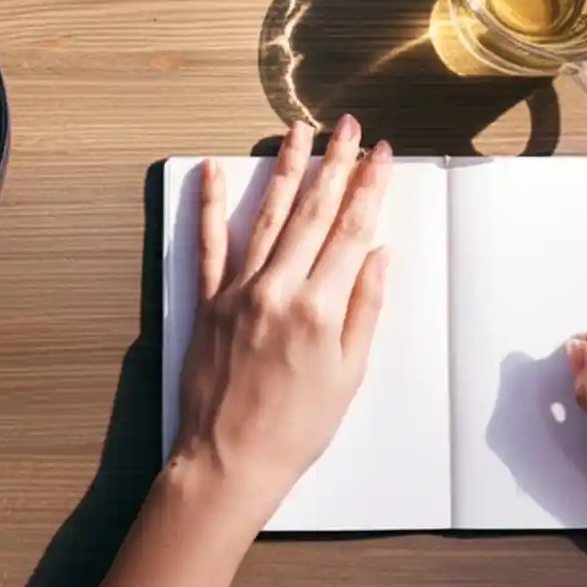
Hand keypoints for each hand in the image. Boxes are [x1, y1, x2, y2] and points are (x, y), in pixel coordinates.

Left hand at [105, 116, 392, 586]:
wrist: (229, 460)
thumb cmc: (296, 428)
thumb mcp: (348, 374)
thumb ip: (364, 309)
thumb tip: (378, 254)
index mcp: (319, 308)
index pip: (351, 230)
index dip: (368, 187)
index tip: (378, 153)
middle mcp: (278, 288)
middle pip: (312, 213)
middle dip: (333, 164)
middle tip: (346, 126)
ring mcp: (238, 290)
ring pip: (267, 217)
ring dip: (284, 170)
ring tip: (297, 132)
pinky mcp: (208, 301)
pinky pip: (208, 244)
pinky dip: (211, 206)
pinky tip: (214, 172)